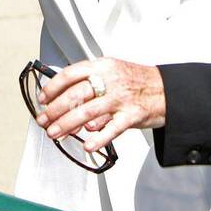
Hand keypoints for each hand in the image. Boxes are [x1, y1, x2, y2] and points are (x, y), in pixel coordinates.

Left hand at [34, 58, 165, 153]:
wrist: (167, 89)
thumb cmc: (136, 81)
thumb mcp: (112, 71)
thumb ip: (89, 82)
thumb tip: (63, 100)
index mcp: (103, 66)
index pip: (71, 73)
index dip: (53, 87)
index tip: (42, 99)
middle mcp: (111, 80)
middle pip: (76, 94)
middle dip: (55, 110)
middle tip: (43, 121)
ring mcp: (121, 98)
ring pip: (88, 112)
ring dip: (67, 124)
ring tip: (54, 133)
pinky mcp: (132, 115)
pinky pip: (112, 129)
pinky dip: (98, 138)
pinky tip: (87, 145)